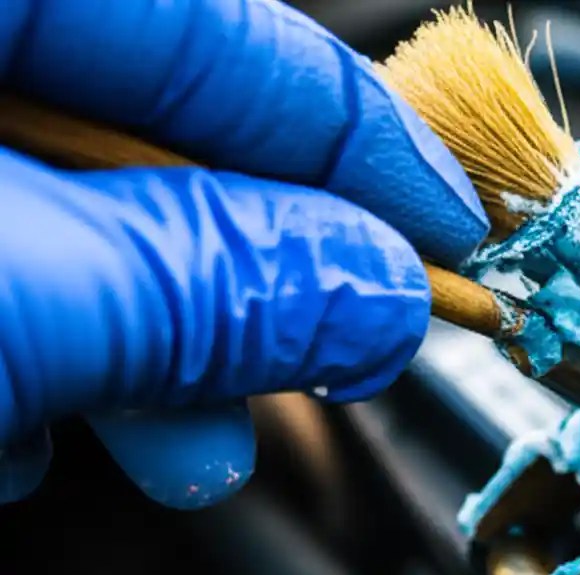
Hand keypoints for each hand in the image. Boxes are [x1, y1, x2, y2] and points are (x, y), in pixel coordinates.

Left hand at [0, 0, 487, 507]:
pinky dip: (40, 354)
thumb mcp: (14, 300)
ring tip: (184, 450)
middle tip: (344, 359)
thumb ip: (208, 284)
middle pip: (164, 136)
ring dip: (153, 349)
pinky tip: (27, 430)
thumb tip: (379, 290)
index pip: (228, 35)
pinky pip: (5, 270)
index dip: (365, 139)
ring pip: (80, 220)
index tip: (457, 234)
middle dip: (261, 276)